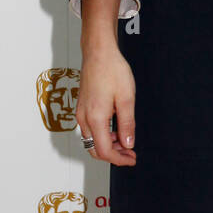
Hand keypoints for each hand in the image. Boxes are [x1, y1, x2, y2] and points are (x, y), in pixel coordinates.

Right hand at [75, 43, 136, 165]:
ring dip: (108, 145)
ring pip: (92, 140)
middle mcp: (84, 118)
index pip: (104, 150)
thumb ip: (127, 124)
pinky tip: (116, 129)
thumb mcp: (126, 98)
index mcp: (95, 118)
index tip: (132, 159)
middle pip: (95, 149)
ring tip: (126, 142)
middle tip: (130, 154)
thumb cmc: (112, 71)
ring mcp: (81, 113)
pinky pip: (90, 129)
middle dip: (113, 155)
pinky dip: (102, 135)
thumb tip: (128, 144)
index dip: (119, 159)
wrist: (98, 53)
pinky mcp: (82, 107)